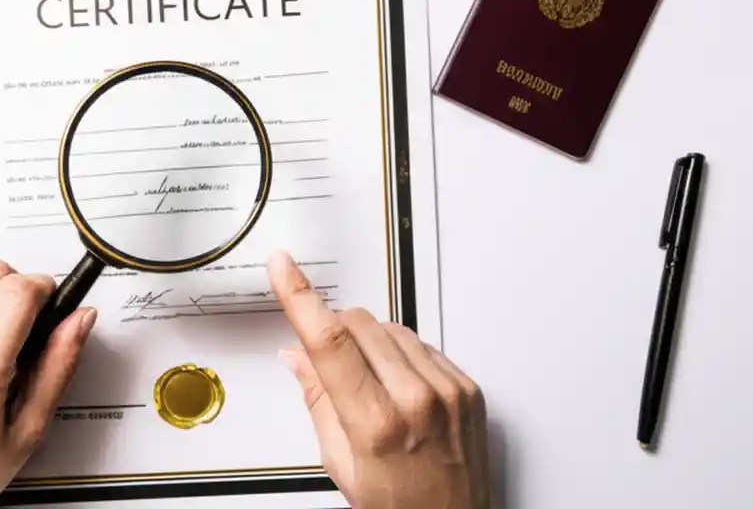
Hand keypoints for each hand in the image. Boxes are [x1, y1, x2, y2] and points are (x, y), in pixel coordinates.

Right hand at [269, 251, 489, 508]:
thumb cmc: (399, 508)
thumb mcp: (342, 465)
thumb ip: (318, 400)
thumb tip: (296, 356)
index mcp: (377, 424)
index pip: (329, 341)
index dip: (300, 296)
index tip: (284, 267)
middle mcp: (417, 400)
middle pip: (359, 324)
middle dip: (334, 329)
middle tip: (327, 358)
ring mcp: (448, 391)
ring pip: (391, 327)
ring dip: (368, 339)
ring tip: (367, 382)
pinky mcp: (468, 387)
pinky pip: (423, 344)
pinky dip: (400, 353)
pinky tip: (397, 385)